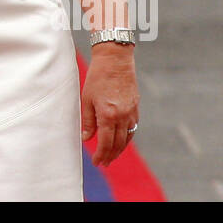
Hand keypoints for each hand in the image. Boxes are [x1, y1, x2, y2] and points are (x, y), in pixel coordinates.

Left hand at [82, 44, 138, 166]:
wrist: (116, 60)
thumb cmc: (98, 77)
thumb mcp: (87, 98)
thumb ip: (87, 120)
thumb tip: (86, 138)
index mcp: (108, 115)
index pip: (106, 142)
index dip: (101, 155)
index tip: (97, 162)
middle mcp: (122, 116)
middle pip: (118, 143)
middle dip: (110, 155)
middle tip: (104, 163)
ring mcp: (131, 112)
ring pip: (127, 138)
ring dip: (120, 149)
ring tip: (112, 156)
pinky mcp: (136, 107)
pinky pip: (133, 128)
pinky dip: (127, 137)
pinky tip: (121, 140)